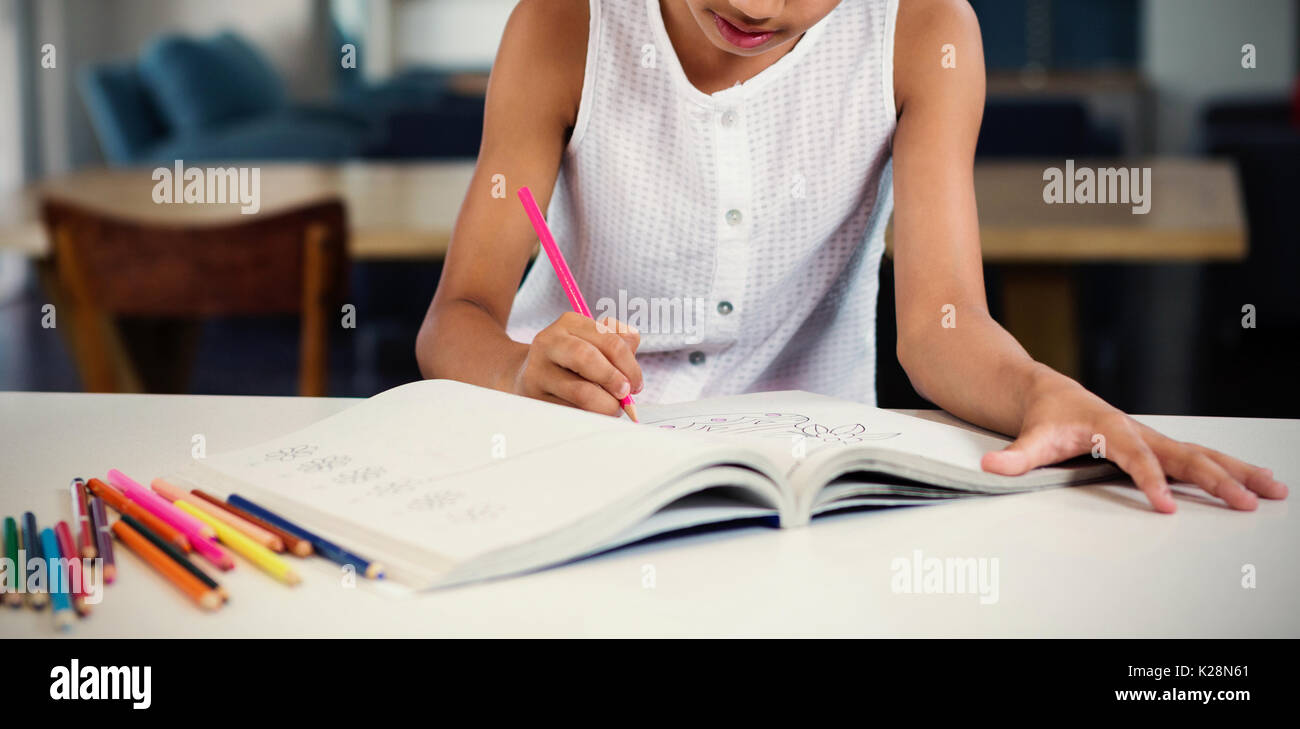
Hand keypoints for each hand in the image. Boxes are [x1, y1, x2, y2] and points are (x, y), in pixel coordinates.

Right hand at [512, 312, 641, 415]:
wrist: (529, 374)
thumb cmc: (573, 358)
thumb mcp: (595, 341)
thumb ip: (619, 340)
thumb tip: (632, 342)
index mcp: (570, 322)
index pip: (609, 341)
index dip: (629, 366)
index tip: (635, 384)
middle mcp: (549, 342)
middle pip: (587, 358)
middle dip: (613, 380)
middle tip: (625, 395)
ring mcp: (538, 370)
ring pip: (580, 391)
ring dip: (605, 404)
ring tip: (611, 408)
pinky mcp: (534, 396)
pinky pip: (570, 410)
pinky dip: (588, 415)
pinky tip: (591, 412)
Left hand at [980, 375, 1288, 512]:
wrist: (1051, 394)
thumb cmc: (1046, 416)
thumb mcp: (1029, 436)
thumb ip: (1015, 454)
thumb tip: (992, 465)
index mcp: (1111, 429)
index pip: (1136, 458)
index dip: (1151, 480)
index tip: (1165, 506)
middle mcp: (1140, 432)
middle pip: (1184, 456)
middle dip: (1216, 480)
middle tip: (1244, 503)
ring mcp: (1155, 438)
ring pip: (1202, 455)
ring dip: (1238, 473)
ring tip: (1274, 491)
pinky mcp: (1160, 445)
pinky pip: (1201, 457)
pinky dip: (1231, 469)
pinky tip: (1258, 483)